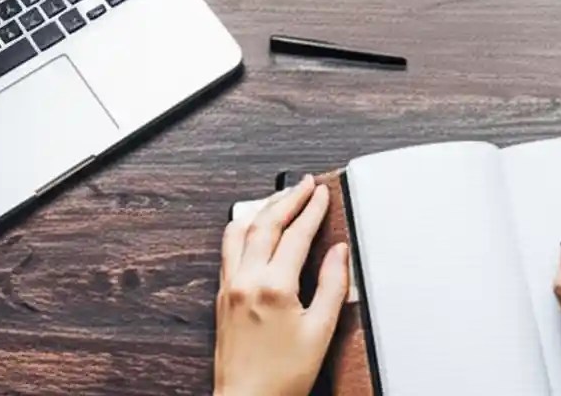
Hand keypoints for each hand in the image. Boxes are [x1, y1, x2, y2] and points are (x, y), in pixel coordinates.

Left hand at [215, 175, 349, 395]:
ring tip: (279, 197)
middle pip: (266, 224)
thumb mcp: (321, 331)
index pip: (296, 234)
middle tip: (305, 184)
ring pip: (240, 232)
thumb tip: (339, 253)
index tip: (322, 193)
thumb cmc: (282, 377)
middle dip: (288, 198)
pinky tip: (253, 228)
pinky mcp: (221, 297)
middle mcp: (245, 281)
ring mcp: (229, 287)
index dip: (312, 210)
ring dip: (262, 209)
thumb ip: (333, 286)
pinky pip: (229, 249)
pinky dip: (243, 229)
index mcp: (273, 287)